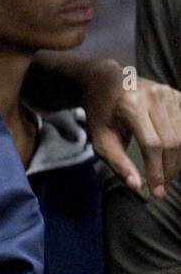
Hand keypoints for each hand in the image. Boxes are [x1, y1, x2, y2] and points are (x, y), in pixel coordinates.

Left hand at [82, 61, 180, 197]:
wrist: (106, 81)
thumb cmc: (101, 114)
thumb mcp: (100, 139)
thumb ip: (118, 162)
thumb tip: (137, 187)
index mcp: (131, 105)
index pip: (152, 144)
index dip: (157, 170)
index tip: (157, 191)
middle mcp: (154, 96)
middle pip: (172, 141)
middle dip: (170, 168)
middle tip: (163, 186)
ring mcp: (168, 93)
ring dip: (179, 159)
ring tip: (167, 173)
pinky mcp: (177, 94)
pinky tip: (175, 158)